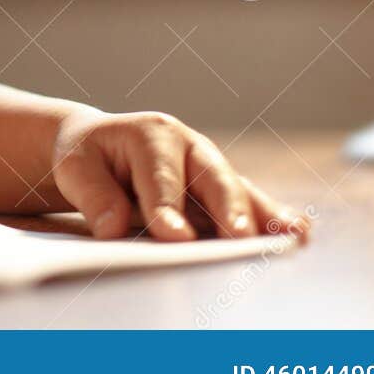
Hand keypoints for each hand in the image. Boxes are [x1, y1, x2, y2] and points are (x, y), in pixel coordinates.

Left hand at [49, 109, 310, 242]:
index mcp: (151, 134)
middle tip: (238, 238)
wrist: (102, 146)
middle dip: (227, 209)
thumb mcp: (75, 167)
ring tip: (289, 239)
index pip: (159, 177)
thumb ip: (92, 195)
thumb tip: (113, 228)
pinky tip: (298, 237)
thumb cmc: (88, 159)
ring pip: (240, 193)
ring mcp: (212, 168)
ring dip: (265, 218)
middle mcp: (190, 147)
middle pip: (213, 179)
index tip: (173, 236)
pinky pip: (251, 204)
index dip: (166, 207)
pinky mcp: (224, 191)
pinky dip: (273, 220)